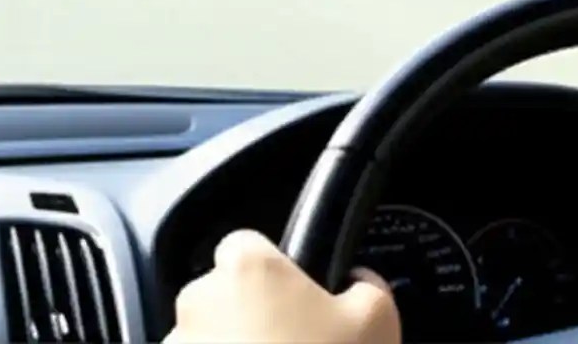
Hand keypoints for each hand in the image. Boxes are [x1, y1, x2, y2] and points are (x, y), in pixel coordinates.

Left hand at [164, 229, 400, 343]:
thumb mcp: (377, 320)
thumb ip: (368, 284)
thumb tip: (359, 281)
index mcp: (248, 267)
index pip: (249, 242)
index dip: (277, 269)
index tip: (296, 295)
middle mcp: (200, 299)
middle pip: (226, 293)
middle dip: (252, 314)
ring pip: (207, 336)